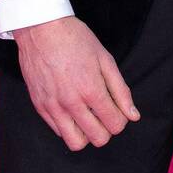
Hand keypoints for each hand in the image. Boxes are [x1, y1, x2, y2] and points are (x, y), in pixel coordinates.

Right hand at [14, 16, 139, 150]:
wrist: (42, 29)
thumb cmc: (75, 39)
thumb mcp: (106, 60)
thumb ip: (121, 90)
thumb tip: (133, 115)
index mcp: (91, 90)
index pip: (115, 125)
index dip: (122, 120)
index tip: (119, 111)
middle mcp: (71, 103)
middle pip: (97, 139)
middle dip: (107, 129)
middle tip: (105, 114)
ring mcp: (53, 107)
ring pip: (75, 142)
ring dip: (87, 134)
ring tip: (89, 117)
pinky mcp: (39, 106)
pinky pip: (57, 131)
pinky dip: (69, 127)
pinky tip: (73, 111)